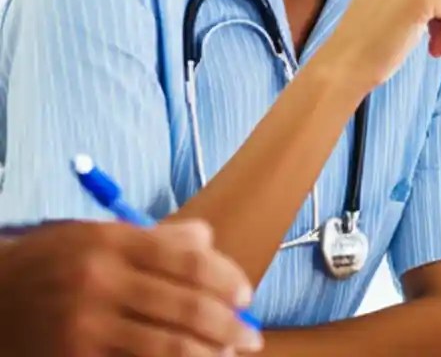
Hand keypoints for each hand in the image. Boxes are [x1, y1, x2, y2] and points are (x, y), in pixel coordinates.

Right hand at [0, 219, 260, 355]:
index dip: (227, 279)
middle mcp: (98, 283)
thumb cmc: (49, 265)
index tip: (245, 295)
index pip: (189, 261)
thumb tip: (207, 239)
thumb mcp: (94, 237)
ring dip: (209, 355)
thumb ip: (154, 239)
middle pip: (186, 307)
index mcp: (110, 243)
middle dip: (229, 326)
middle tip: (250, 337)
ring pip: (169, 347)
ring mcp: (84, 327)